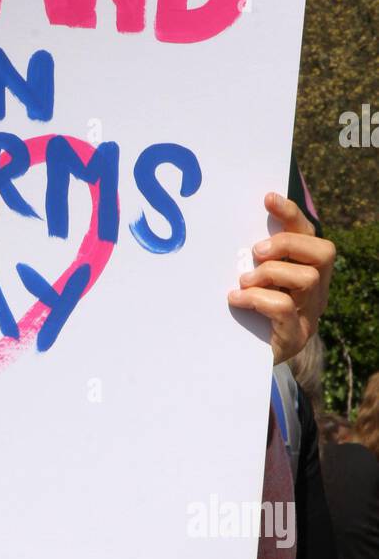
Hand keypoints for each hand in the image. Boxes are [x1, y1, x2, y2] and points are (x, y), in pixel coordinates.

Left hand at [228, 192, 334, 364]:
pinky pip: (284, 308)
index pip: (309, 234)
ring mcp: (309, 314)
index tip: (267, 198)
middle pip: (324, 253)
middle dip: (288, 245)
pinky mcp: (295, 336)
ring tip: (244, 281)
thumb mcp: (252, 279)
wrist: (242, 361)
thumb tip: (235, 227)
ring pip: (308, 279)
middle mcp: (316, 291)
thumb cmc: (246, 312)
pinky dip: (257, 299)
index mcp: (307, 270)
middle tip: (257, 251)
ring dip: (270, 274)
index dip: (292, 214)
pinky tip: (236, 298)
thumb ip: (255, 258)